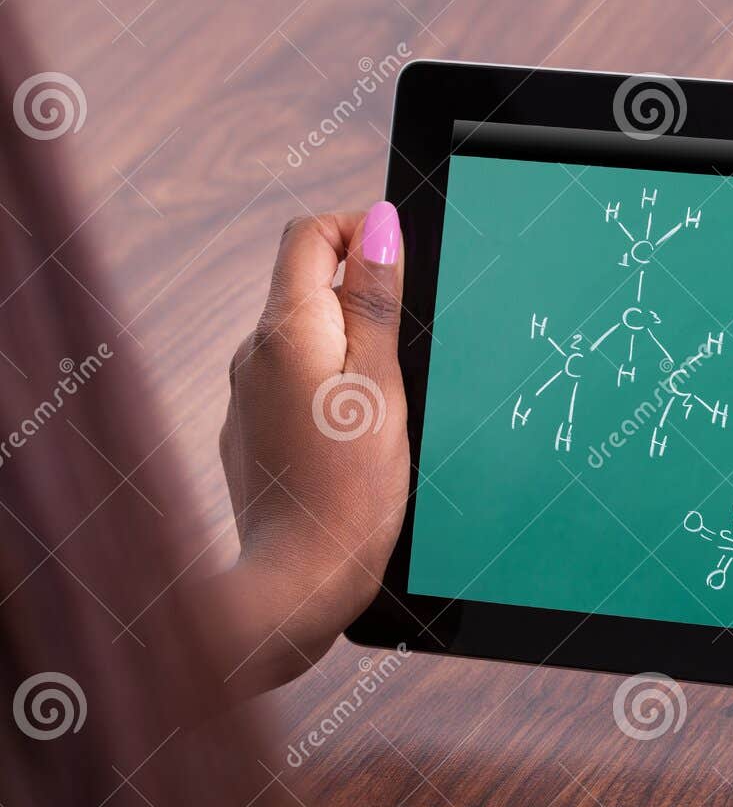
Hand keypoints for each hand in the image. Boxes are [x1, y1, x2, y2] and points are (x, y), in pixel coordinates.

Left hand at [213, 203, 408, 692]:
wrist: (298, 582)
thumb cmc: (351, 495)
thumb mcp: (382, 388)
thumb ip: (376, 303)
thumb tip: (380, 224)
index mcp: (287, 332)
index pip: (311, 234)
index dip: (361, 231)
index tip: (403, 265)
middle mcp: (253, 355)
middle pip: (306, 286)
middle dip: (363, 300)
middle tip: (412, 352)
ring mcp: (246, 395)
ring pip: (303, 340)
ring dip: (348, 351)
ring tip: (390, 406)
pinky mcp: (251, 432)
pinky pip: (292, 385)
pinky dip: (328, 390)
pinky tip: (357, 439)